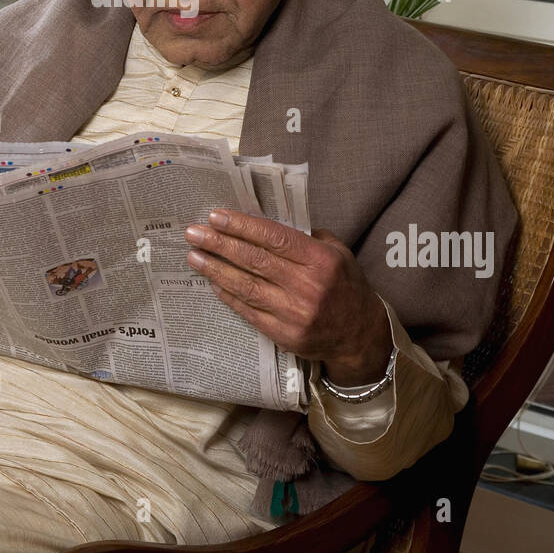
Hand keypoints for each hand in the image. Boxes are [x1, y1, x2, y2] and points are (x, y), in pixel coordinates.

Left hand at [184, 210, 392, 385]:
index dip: (242, 226)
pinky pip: (249, 312)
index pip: (274, 237)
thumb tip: (266, 223)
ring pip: (247, 287)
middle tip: (194, 233)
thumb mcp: (338, 252)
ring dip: (216, 270)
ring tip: (194, 256)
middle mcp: (307, 286)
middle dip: (220, 244)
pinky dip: (229, 296)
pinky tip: (213, 283)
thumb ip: (306, 236)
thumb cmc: (345, 286)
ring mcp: (295, 313)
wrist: (359, 336)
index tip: (216, 216)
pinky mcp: (285, 335)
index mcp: (321, 260)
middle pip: (255, 260)